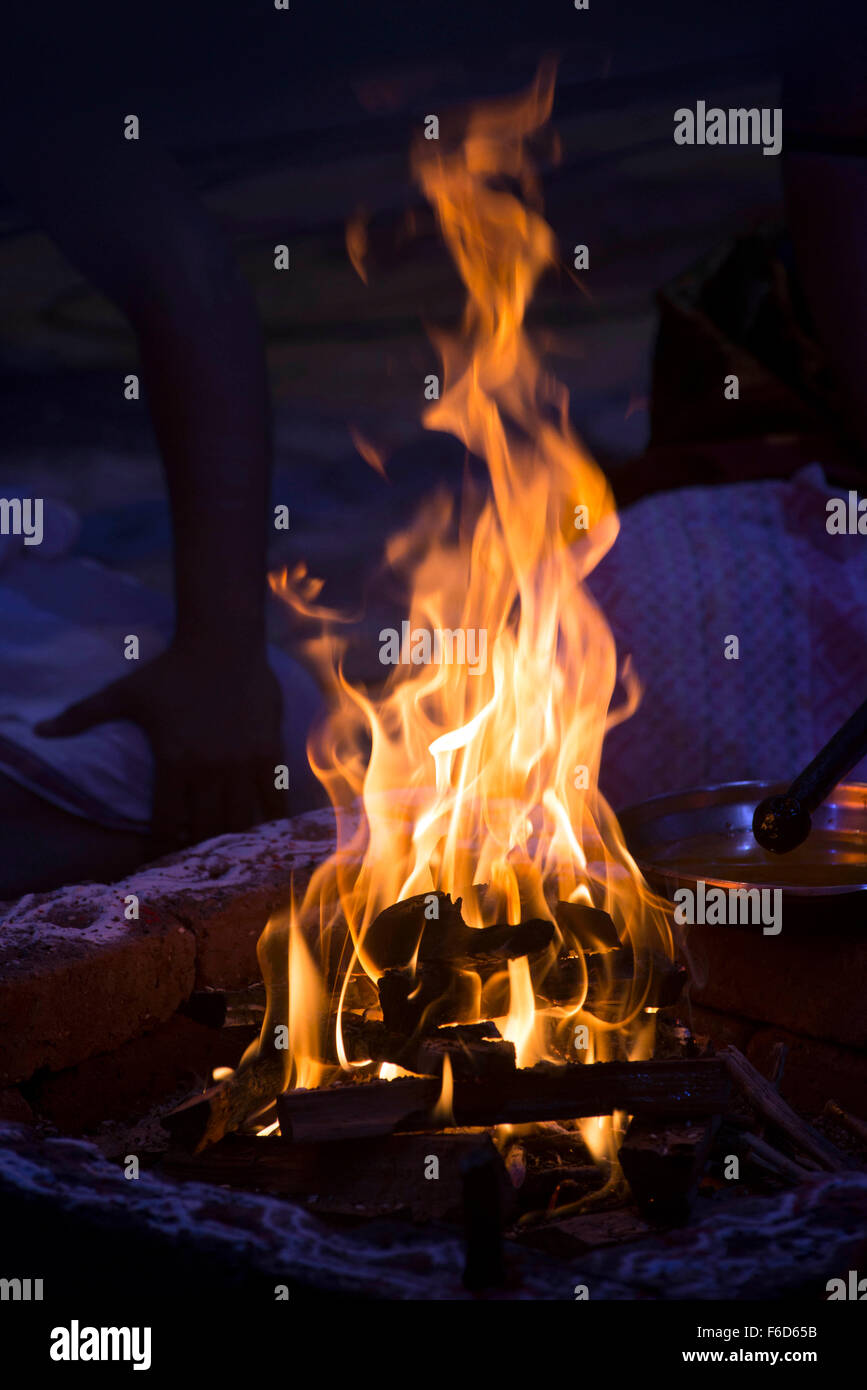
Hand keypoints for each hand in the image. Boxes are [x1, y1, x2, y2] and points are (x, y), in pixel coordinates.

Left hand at [36, 641, 288, 845]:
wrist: (223, 642)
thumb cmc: (171, 670)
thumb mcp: (123, 693)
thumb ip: (82, 715)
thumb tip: (40, 730)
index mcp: (173, 762)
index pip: (166, 824)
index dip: (162, 849)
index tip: (159, 863)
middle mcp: (208, 769)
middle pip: (205, 830)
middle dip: (198, 851)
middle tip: (196, 864)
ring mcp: (242, 763)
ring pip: (239, 821)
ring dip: (232, 841)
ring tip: (229, 855)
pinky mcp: (269, 753)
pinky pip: (273, 798)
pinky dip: (271, 820)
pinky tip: (269, 834)